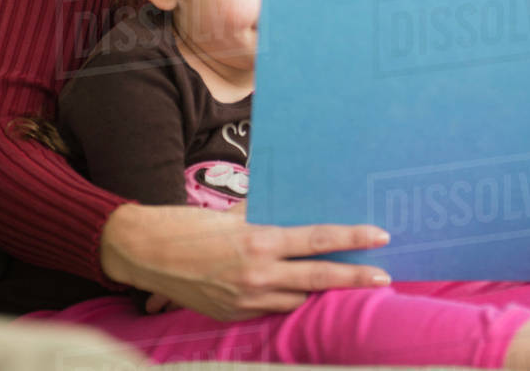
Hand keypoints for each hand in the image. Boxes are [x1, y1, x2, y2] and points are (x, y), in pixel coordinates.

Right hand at [100, 204, 392, 320]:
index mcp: (260, 241)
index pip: (318, 240)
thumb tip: (295, 215)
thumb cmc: (189, 225)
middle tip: (384, 276)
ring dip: (320, 290)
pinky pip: (272, 309)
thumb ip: (267, 219)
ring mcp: (246, 299)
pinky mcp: (234, 315)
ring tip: (346, 283)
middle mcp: (258, 274)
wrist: (145, 252)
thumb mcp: (234, 215)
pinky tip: (297, 291)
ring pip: (298, 298)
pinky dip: (286, 299)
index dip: (352, 238)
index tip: (380, 237)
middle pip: (319, 277)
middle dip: (355, 278)